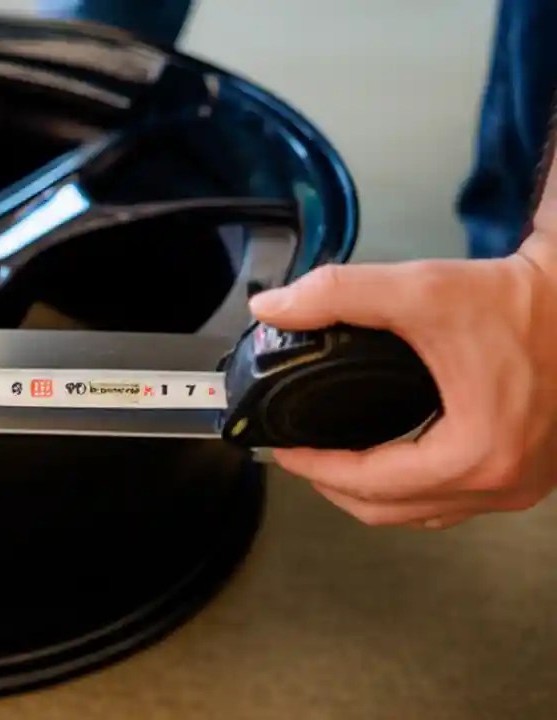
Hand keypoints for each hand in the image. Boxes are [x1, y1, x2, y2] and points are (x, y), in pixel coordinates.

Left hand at [247, 239, 556, 528]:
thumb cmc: (526, 302)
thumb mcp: (423, 289)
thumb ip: (338, 295)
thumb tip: (273, 307)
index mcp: (475, 455)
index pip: (369, 484)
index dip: (315, 469)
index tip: (282, 450)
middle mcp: (502, 483)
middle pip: (391, 510)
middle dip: (336, 485)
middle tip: (300, 455)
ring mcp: (520, 485)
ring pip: (423, 513)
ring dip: (373, 492)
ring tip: (335, 459)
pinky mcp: (530, 474)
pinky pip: (455, 500)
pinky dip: (413, 487)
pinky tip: (391, 460)